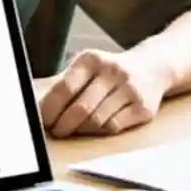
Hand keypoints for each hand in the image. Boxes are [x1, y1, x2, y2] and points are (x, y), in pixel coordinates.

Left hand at [38, 49, 172, 137]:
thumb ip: (65, 84)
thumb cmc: (109, 72)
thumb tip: (37, 109)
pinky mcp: (143, 107)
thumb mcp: (88, 67)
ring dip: (82, 130)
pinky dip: (101, 131)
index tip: (44, 121)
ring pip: (97, 121)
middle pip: (81, 108)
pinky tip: (98, 126)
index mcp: (92, 59)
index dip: (50, 109)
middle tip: (58, 131)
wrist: (152, 67)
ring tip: (78, 128)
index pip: (65, 88)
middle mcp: (113, 71)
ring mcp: (130, 89)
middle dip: (64, 125)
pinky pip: (113, 127)